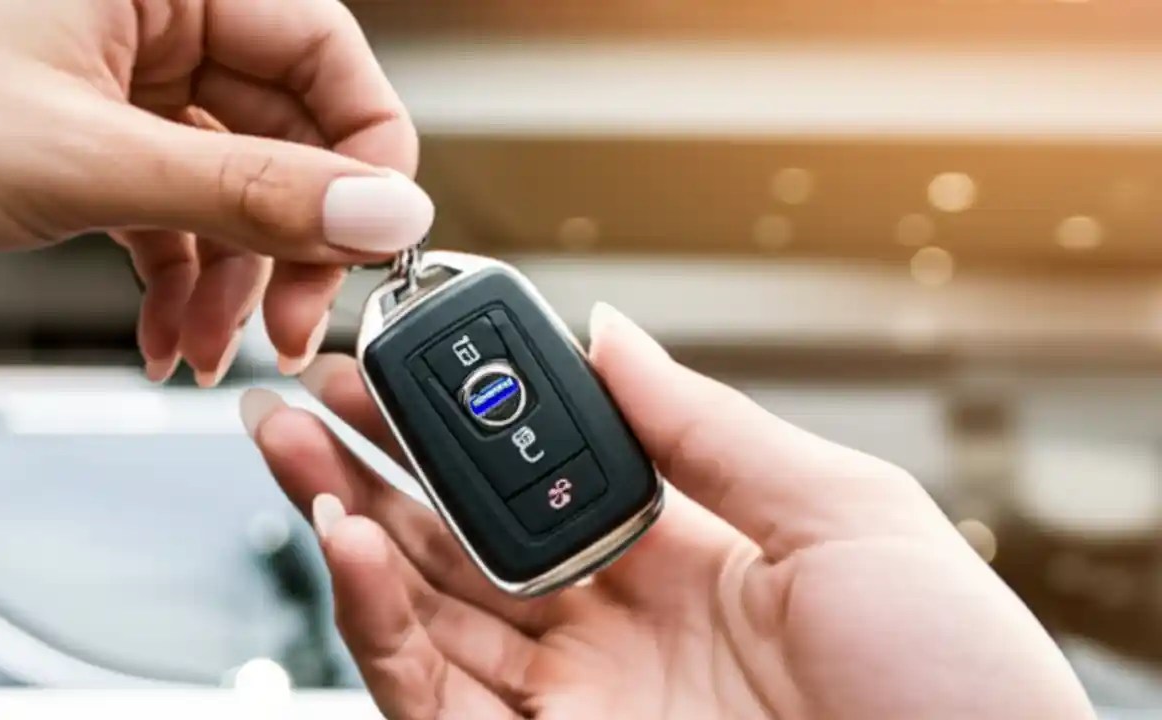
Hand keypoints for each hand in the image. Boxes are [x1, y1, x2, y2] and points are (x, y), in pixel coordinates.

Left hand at [0, 0, 431, 383]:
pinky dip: (179, 280)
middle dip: (288, 246)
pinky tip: (165, 334)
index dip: (365, 157)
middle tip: (289, 325)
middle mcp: (156, 19)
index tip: (372, 242)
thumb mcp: (87, 158)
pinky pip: (176, 213)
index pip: (327, 54)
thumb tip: (384, 209)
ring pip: (234, 188)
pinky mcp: (93, 141)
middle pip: (287, 135)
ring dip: (233, 281)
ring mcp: (124, 84)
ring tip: (206, 349)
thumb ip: (252, 190)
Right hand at [240, 304, 1094, 719]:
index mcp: (688, 563)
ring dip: (350, 527)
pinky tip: (350, 545)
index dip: (470, 423)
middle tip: (308, 393)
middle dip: (377, 463)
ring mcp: (576, 705)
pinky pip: (432, 693)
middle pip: (464, 539)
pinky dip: (378, 619)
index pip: (542, 476)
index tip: (412, 361)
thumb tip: (611, 335)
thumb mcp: (845, 519)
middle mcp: (617, 634)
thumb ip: (709, 427)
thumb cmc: (955, 688)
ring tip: (295, 449)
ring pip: (426, 611)